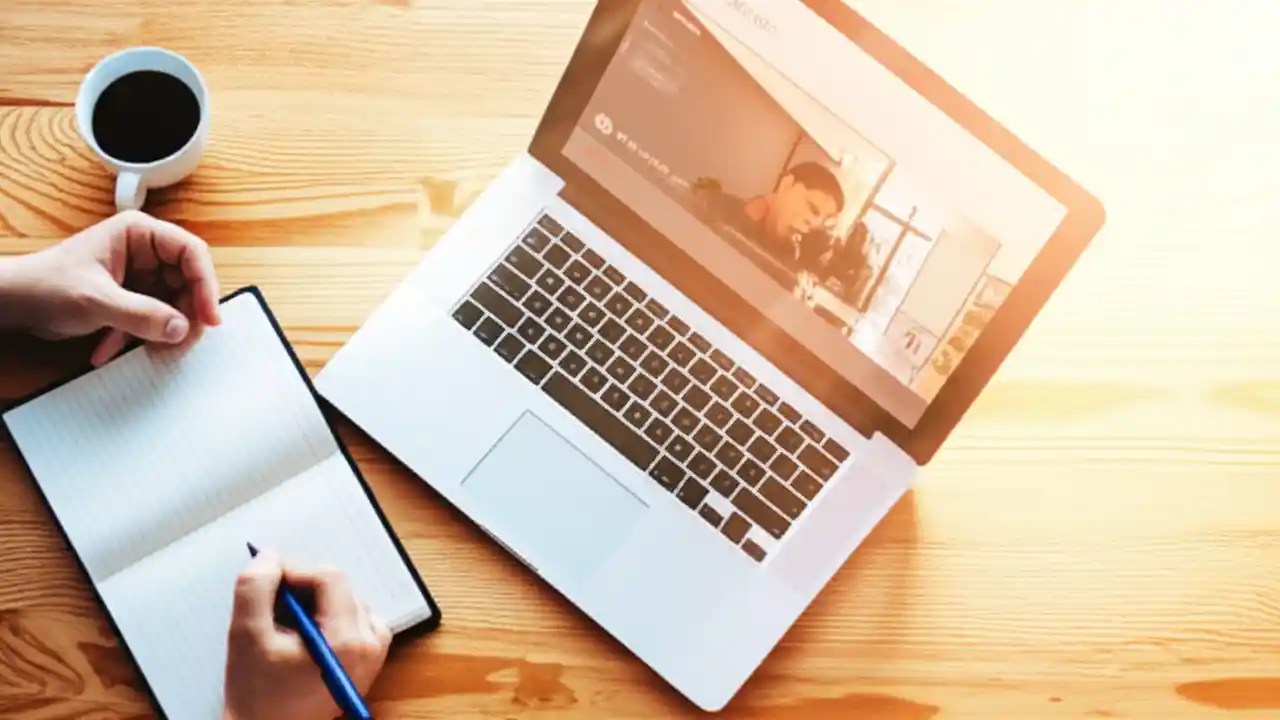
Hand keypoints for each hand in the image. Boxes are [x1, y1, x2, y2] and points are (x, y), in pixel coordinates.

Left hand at [0, 210, 219, 365]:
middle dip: (185, 314)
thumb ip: (142, 315)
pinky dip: (140, 336)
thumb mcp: (96, 301)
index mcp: (139, 234)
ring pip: (173, 303)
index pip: (191, 252)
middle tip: (182, 342)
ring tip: (151, 351)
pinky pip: (152, 317)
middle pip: (187, 281)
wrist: (12, 303)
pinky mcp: (130, 297)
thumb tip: (181, 329)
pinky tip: (112, 349)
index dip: (206, 284)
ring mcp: (138, 275)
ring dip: (164, 331)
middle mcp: (144, 251)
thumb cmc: (44, 286)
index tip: (208, 318)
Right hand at [223, 550, 391, 719]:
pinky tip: (305, 632)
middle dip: (301, 587)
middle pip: (339, 586)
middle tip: (271, 605)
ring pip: (345, 599)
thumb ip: (255, 588)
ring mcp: (373, 653)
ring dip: (314, 601)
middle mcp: (370, 645)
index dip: (293, 569)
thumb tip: (270, 556)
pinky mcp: (368, 658)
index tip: (268, 577)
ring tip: (285, 625)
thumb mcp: (245, 636)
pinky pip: (353, 617)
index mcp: (348, 641)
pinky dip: (328, 615)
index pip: (329, 577)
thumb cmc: (257, 698)